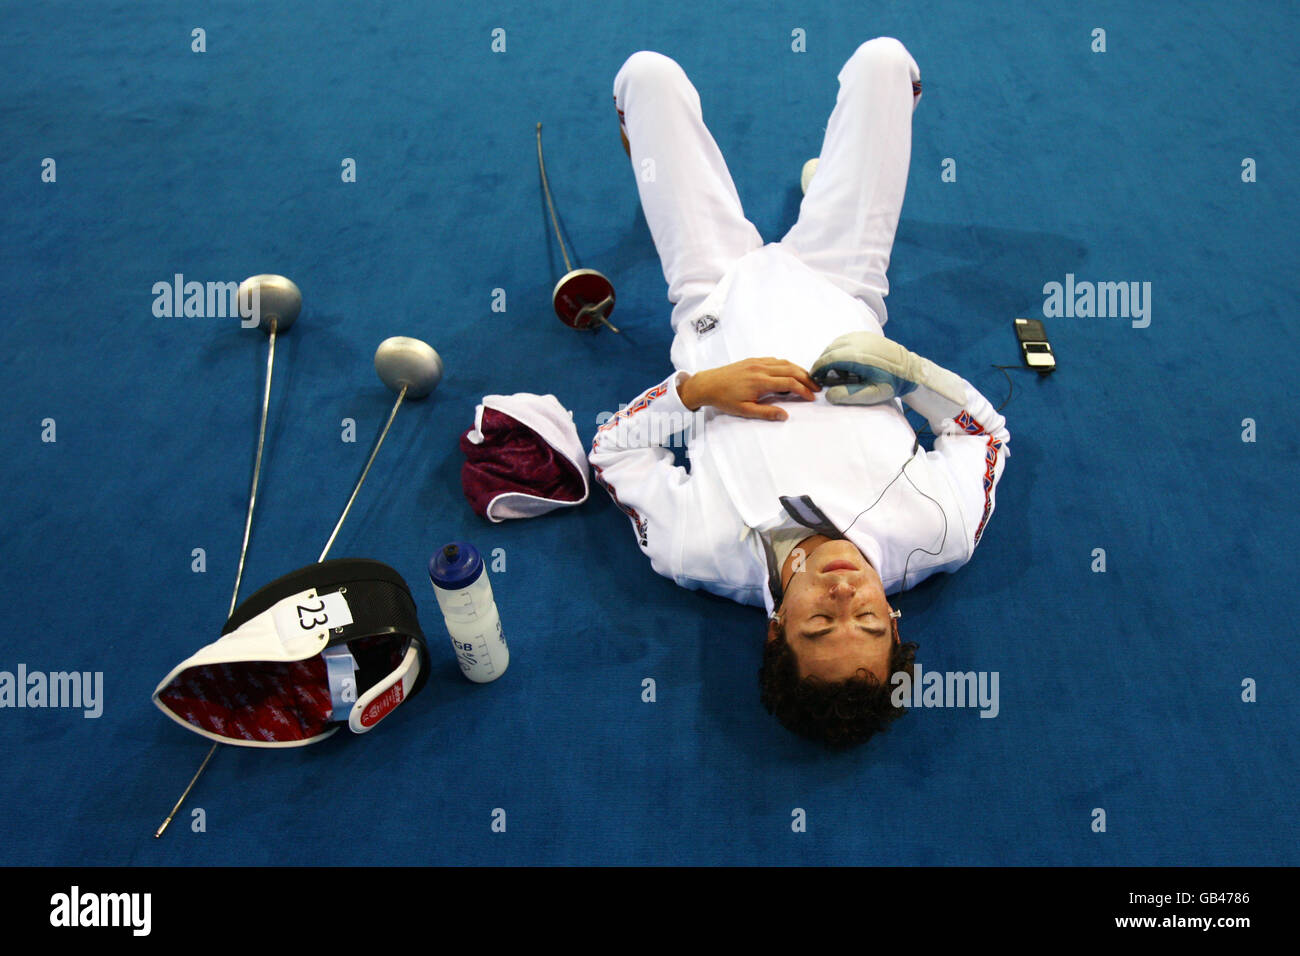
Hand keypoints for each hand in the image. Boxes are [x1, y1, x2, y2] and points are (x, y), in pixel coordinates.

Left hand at [678, 357, 819, 420]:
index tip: (811, 397)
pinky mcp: (753, 360)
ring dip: (798, 370)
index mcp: (760, 382)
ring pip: (784, 363)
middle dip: (806, 379)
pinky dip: (786, 365)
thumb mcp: (744, 410)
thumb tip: (785, 415)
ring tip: (808, 380)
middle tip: (816, 388)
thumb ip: (766, 413)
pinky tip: (790, 372)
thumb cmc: (724, 399)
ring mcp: (757, 362)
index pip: (789, 383)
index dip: (803, 390)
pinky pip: (774, 360)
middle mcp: (761, 368)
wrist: (707, 384)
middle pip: (791, 370)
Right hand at [811, 332, 965, 412]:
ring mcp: (862, 336)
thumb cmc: (891, 383)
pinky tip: (847, 362)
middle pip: (830, 350)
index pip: (828, 359)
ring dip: (831, 356)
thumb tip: (829, 394)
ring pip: (836, 343)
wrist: (909, 369)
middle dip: (823, 363)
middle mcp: (858, 343)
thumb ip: (849, 395)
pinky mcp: (866, 335)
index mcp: (857, 357)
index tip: (813, 377)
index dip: (817, 368)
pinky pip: (845, 340)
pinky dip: (840, 349)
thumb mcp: (872, 394)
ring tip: (838, 372)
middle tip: (821, 377)